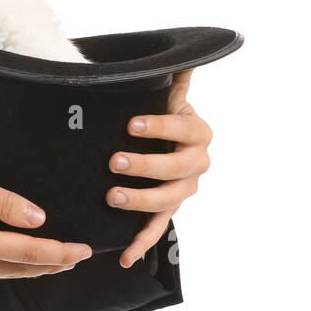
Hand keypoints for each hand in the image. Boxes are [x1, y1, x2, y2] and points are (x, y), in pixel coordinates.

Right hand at [0, 152, 92, 281]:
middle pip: (16, 269)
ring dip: (25, 266)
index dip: (58, 252)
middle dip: (50, 265)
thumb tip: (36, 219)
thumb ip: (0, 201)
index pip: (27, 251)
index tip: (83, 251)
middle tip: (76, 259)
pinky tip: (6, 255)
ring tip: (51, 258)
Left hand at [106, 69, 212, 268]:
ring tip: (112, 197)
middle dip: (146, 165)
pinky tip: (126, 257)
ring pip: (169, 200)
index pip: (184, 128)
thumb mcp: (166, 95)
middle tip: (114, 161)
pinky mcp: (167, 212)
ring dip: (142, 201)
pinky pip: (157, 230)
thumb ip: (173, 78)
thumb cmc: (159, 115)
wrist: (162, 142)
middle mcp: (196, 163)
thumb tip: (183, 53)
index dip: (160, 126)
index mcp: (198, 132)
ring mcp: (183, 191)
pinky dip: (142, 244)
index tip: (130, 124)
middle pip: (177, 168)